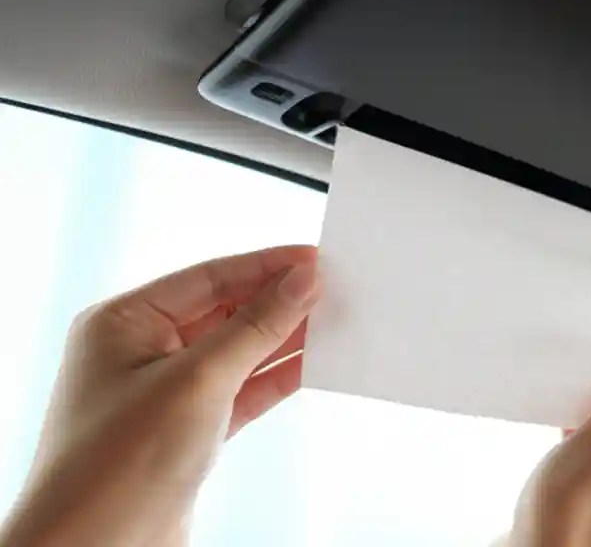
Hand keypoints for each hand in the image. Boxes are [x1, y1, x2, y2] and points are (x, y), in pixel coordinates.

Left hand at [0, 245, 320, 546]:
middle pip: (226, 310)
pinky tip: (316, 363)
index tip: (317, 259)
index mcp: (123, 323)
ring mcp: (166, 393)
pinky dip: (279, 376)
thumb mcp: (197, 381)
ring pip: (240, 351)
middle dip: (279, 300)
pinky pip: (244, 389)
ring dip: (286, 338)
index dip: (266, 265)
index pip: (208, 277)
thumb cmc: (117, 466)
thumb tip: (302, 280)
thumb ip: (255, 326)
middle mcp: (141, 352)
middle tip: (336, 288)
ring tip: (338, 322)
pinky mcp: (190, 430)